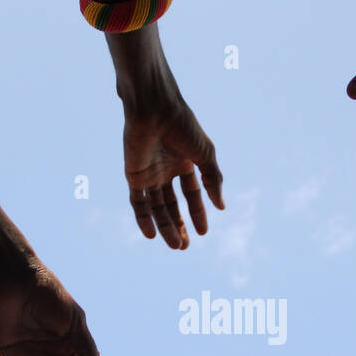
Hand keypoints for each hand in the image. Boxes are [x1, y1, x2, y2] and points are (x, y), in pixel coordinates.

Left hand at [121, 71, 224, 249]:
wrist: (154, 109)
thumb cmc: (182, 125)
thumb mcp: (205, 155)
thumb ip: (213, 180)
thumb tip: (221, 206)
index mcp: (184, 161)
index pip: (192, 193)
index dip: (198, 212)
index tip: (204, 232)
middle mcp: (166, 168)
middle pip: (172, 204)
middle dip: (179, 225)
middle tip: (184, 247)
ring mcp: (149, 173)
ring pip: (157, 207)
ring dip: (166, 227)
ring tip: (175, 246)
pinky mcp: (134, 175)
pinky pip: (138, 202)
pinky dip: (144, 219)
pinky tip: (152, 235)